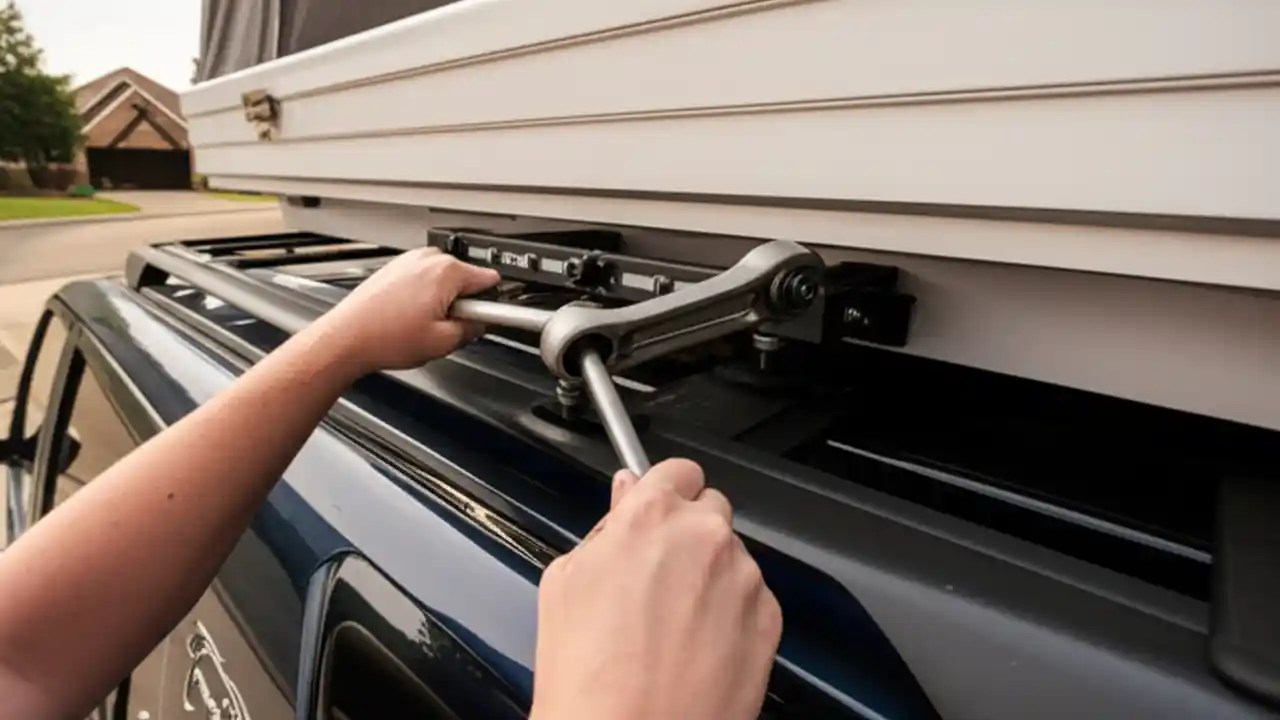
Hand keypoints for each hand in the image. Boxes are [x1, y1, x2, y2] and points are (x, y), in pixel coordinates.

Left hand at [317, 247, 499, 373]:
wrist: (347, 337)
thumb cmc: (384, 337)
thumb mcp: (443, 342)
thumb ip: (473, 329)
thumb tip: (481, 323)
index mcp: (447, 272)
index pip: (490, 279)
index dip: (492, 302)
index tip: (487, 316)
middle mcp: (428, 259)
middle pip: (466, 278)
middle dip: (463, 302)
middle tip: (446, 327)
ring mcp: (409, 260)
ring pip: (444, 279)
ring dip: (442, 299)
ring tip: (422, 323)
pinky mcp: (395, 267)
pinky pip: (423, 279)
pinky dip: (422, 296)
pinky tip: (409, 317)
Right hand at [530, 460, 782, 719]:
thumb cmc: (589, 673)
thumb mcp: (566, 581)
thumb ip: (606, 527)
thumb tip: (626, 496)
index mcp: (652, 515)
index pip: (677, 470)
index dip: (664, 494)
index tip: (656, 513)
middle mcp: (706, 536)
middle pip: (710, 508)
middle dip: (688, 533)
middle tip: (658, 578)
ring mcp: (744, 577)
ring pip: (732, 556)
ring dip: (711, 576)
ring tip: (673, 626)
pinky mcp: (770, 618)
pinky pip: (753, 598)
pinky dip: (732, 614)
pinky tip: (697, 647)